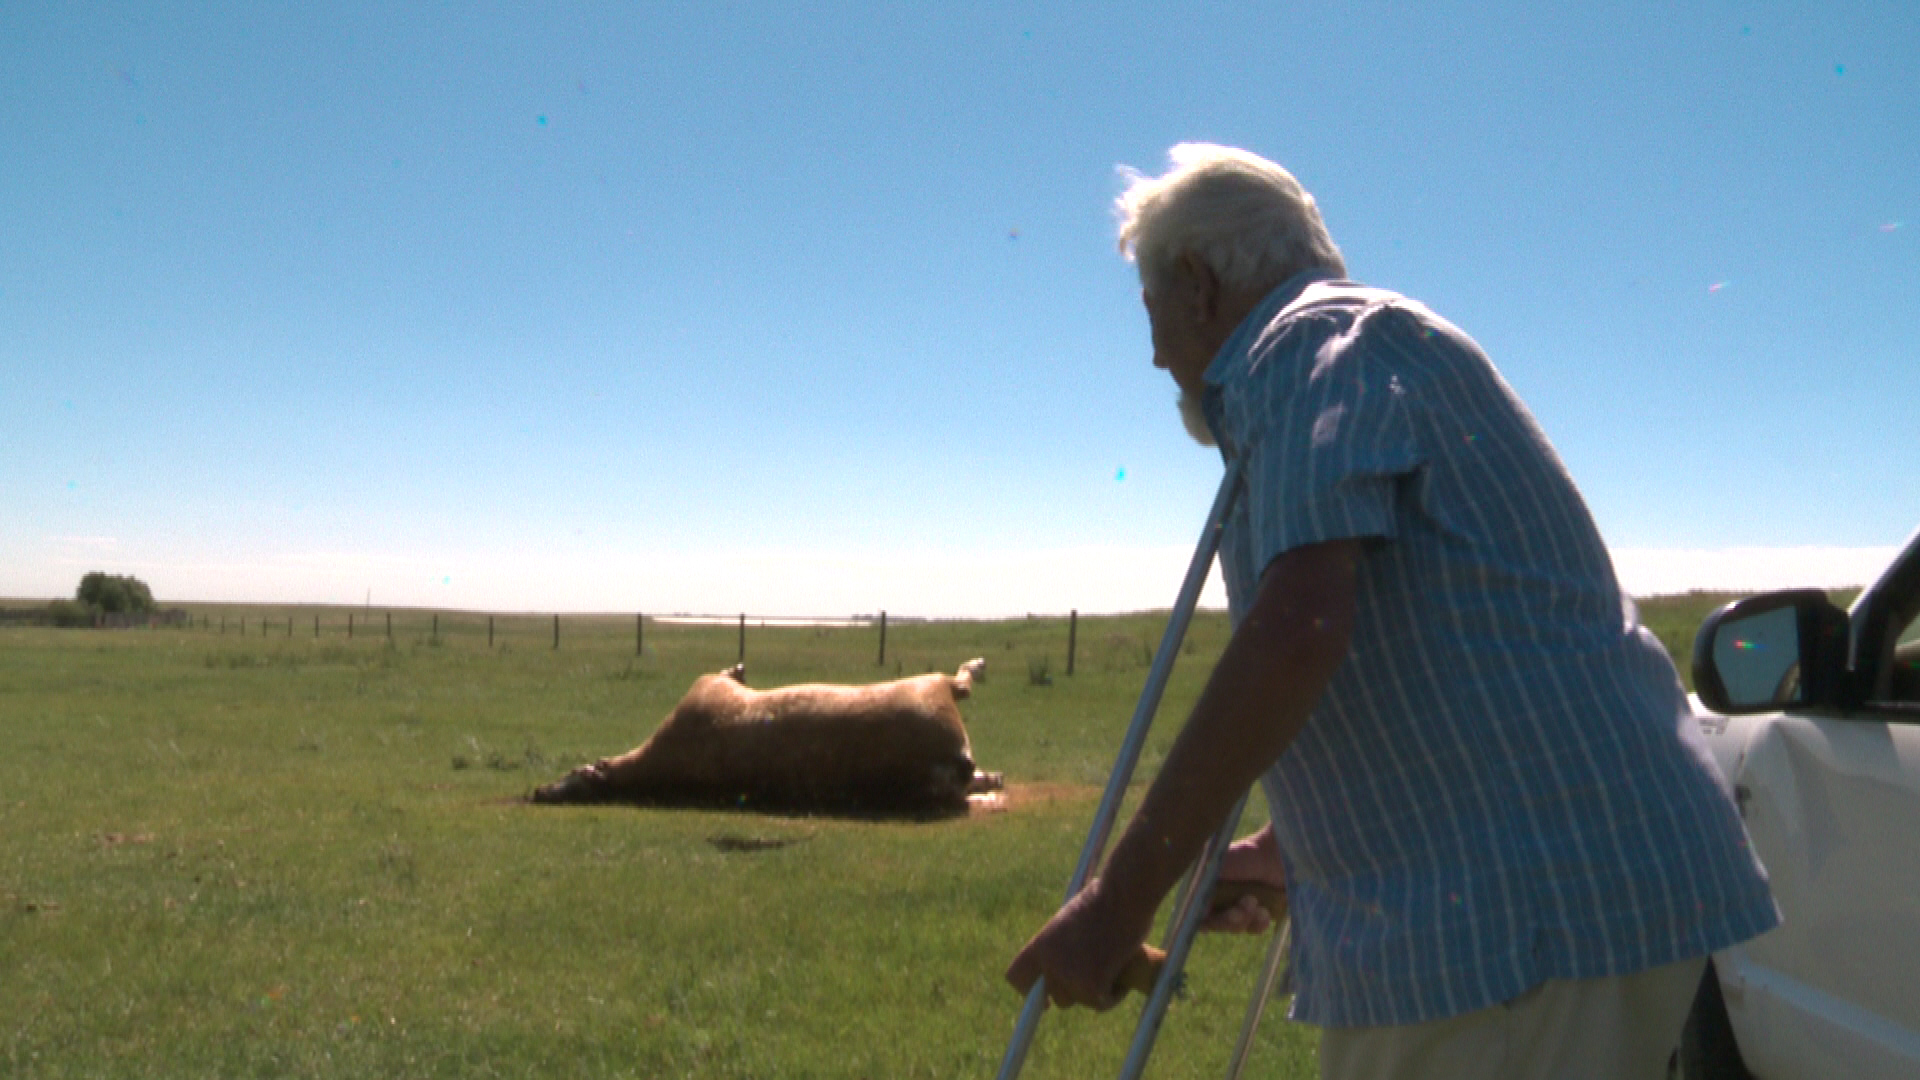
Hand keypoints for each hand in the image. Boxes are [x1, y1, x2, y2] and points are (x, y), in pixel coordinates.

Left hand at [1004, 879, 1154, 1010]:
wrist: (1124, 893)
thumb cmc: (1105, 895)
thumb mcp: (1072, 916)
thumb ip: (1063, 940)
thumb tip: (1067, 956)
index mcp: (1040, 944)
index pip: (1017, 977)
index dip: (1030, 991)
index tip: (1045, 1002)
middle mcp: (1049, 963)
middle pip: (1057, 998)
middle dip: (1076, 992)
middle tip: (1097, 977)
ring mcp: (1069, 976)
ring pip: (1083, 1001)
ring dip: (1098, 991)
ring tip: (1114, 962)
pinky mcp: (1092, 986)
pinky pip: (1104, 1002)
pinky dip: (1116, 993)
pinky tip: (1122, 967)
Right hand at [1201, 827, 1287, 934]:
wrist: (1275, 853)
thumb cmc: (1243, 855)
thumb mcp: (1215, 867)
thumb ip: (1200, 888)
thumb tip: (1194, 910)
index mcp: (1206, 890)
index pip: (1195, 914)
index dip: (1202, 920)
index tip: (1211, 918)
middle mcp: (1220, 901)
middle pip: (1216, 925)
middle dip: (1228, 919)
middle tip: (1241, 908)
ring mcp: (1240, 909)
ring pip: (1235, 928)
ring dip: (1245, 919)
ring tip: (1255, 901)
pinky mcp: (1259, 914)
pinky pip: (1254, 929)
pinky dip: (1259, 923)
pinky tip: (1265, 911)